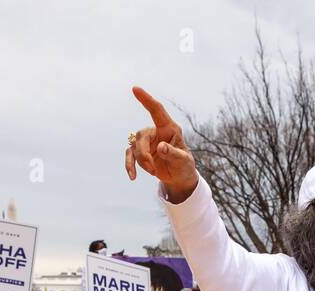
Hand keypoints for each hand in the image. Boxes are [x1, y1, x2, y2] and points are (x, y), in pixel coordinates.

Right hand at [125, 87, 198, 202]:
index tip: (135, 89)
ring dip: (141, 161)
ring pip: (135, 146)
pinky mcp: (140, 153)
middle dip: (143, 153)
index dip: (146, 100)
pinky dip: (129, 165)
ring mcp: (147, 142)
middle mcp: (156, 132)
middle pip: (141, 136)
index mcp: (169, 128)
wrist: (179, 177)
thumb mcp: (184, 161)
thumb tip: (161, 147)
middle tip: (152, 168)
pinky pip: (129, 155)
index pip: (157, 111)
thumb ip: (173, 153)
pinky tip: (132, 176)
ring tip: (153, 172)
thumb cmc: (184, 166)